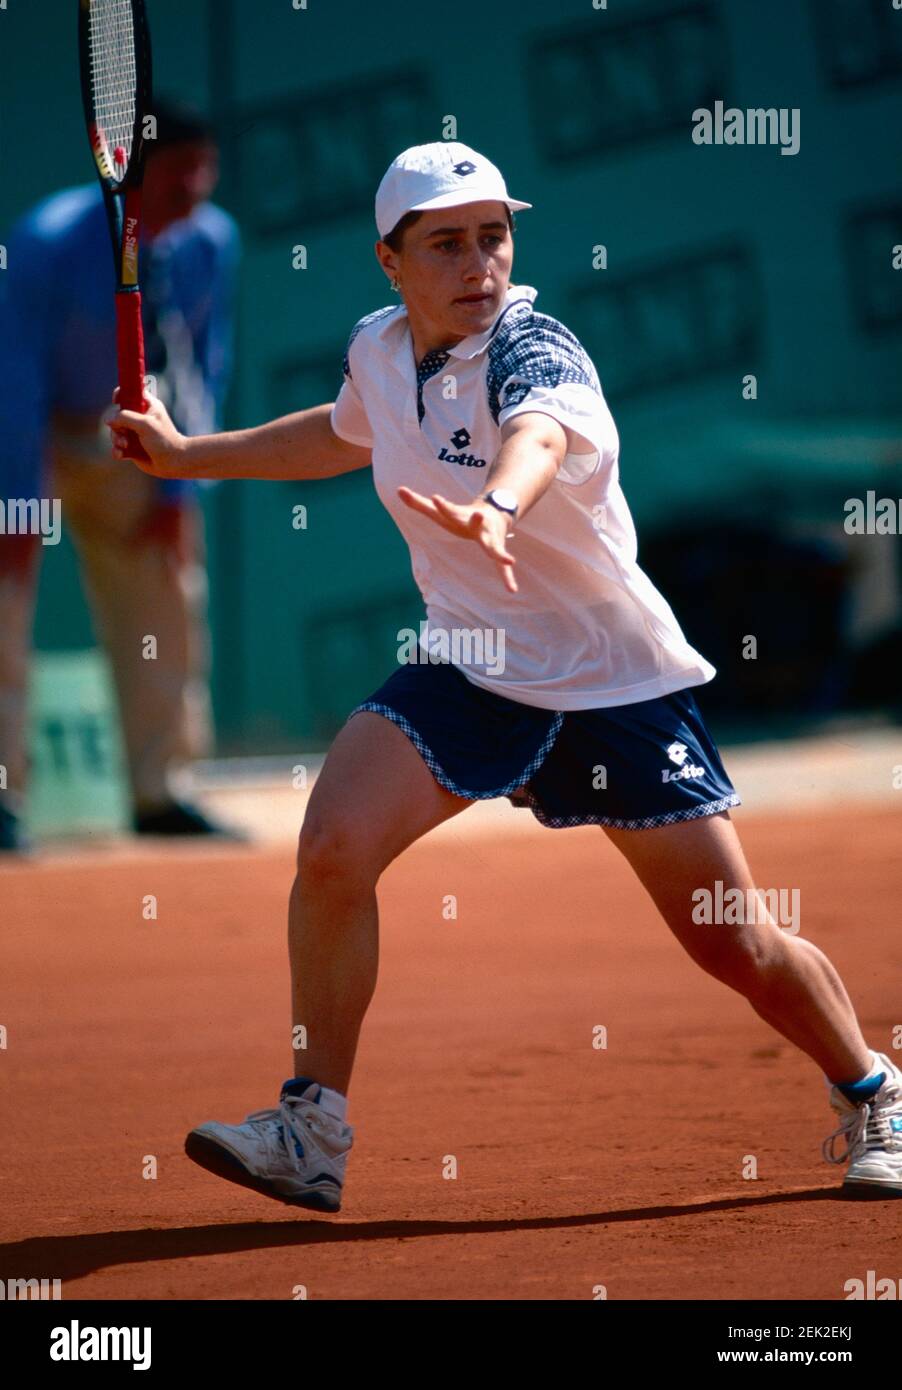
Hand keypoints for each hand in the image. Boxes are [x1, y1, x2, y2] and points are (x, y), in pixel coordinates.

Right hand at [103, 388, 186, 476]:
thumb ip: (125, 417)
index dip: (121, 394)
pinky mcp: (132, 448)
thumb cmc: (164, 440)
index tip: (116, 401)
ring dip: (116, 438)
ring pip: (115, 432)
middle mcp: (140, 418)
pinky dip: (117, 450)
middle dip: (116, 424)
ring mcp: (135, 433)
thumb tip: (109, 420)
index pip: (131, 392)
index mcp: (147, 406)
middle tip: (123, 433)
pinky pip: (117, 447)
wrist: (173, 463)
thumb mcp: (145, 424)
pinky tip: (121, 454)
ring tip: (124, 445)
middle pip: (117, 414)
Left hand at [397, 486, 518, 592]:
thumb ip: (418, 503)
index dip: (443, 505)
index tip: (435, 498)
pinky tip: (512, 590)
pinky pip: (501, 568)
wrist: (494, 512)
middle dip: (476, 519)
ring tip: (510, 561)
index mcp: (461, 516)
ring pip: (494, 547)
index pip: (450, 510)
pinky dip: (507, 578)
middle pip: (475, 523)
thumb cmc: (459, 516)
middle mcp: (477, 525)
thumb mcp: (439, 512)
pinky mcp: (496, 549)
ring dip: (499, 553)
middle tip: (478, 514)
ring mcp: (488, 538)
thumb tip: (398, 490)